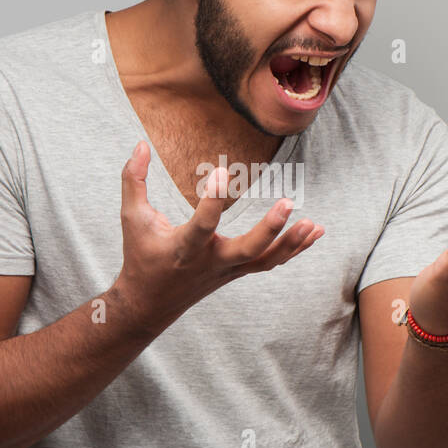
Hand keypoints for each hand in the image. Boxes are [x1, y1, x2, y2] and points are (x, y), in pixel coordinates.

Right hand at [113, 141, 323, 325]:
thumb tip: (140, 143)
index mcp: (185, 247)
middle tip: (288, 204)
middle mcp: (211, 261)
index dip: (212, 201)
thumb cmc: (141, 256)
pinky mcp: (237, 272)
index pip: (203, 225)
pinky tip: (315, 233)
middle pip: (247, 251)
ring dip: (292, 244)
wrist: (148, 303)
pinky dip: (294, 249)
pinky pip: (270, 262)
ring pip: (266, 261)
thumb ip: (133, 180)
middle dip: (269, 230)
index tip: (219, 171)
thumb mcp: (132, 218)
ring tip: (314, 224)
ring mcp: (228, 270)